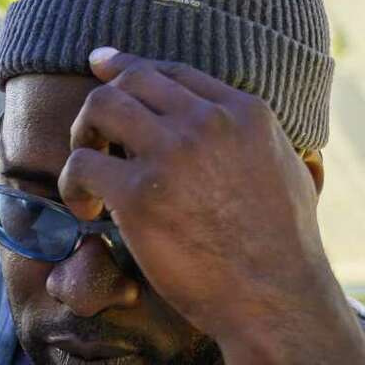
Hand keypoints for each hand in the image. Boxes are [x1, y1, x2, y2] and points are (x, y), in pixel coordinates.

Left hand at [59, 48, 342, 342]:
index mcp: (244, 112)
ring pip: (101, 106)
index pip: (173, 72)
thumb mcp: (293, 174)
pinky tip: (85, 209)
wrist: (275, 298)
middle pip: (132, 79)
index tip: (102, 66)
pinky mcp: (139, 194)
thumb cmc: (285, 250)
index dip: (130, 67)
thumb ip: (270, 145)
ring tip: (86, 175)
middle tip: (90, 138)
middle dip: (101, 100)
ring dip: (82, 135)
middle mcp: (207, 121)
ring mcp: (171, 153)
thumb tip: (283, 143)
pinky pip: (82, 164)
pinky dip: (71, 184)